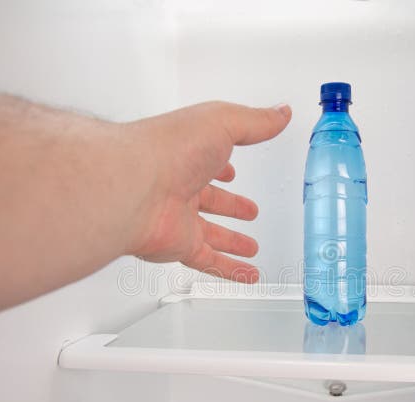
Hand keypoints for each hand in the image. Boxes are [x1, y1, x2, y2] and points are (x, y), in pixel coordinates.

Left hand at [128, 101, 291, 282]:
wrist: (134, 184)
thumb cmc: (168, 148)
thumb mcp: (222, 122)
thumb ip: (255, 121)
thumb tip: (280, 113)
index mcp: (189, 155)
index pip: (209, 160)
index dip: (222, 166)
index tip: (232, 171)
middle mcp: (180, 186)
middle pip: (210, 200)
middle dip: (230, 206)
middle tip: (247, 211)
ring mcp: (178, 218)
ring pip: (209, 234)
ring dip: (231, 241)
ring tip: (249, 247)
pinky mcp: (177, 245)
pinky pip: (207, 261)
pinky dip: (229, 270)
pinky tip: (245, 274)